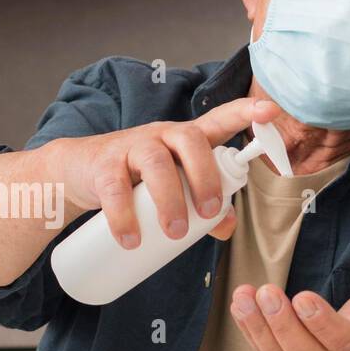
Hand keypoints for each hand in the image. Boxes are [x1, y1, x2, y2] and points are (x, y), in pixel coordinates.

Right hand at [42, 98, 277, 248]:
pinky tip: (131, 239)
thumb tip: (227, 227)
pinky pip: (115, 188)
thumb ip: (202, 206)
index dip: (245, 112)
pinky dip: (124, 217)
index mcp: (186, 139)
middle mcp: (162, 135)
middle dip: (205, 177)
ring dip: (169, 200)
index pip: (219, 119)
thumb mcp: (173, 187)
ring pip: (155, 164)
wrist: (80, 171)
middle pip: (191, 142)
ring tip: (174, 233)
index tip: (269, 111)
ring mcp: (132, 147)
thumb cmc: (137, 179)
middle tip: (209, 213)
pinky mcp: (104, 165)